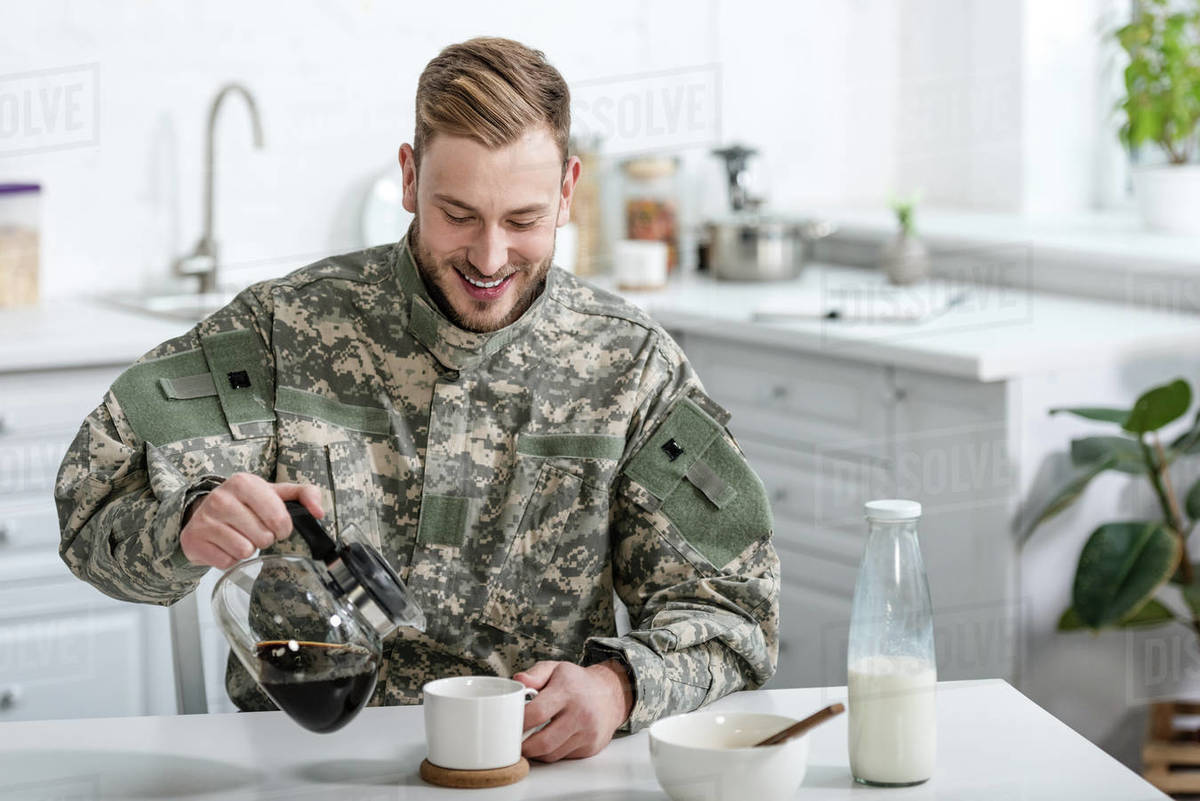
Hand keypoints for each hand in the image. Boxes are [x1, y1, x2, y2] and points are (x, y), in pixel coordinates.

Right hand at [180, 472, 324, 568]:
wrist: (205, 513)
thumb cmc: (246, 503)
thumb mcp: (276, 493)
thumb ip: (305, 494)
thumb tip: (319, 512)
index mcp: (244, 483)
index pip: (279, 517)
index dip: (283, 527)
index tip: (277, 525)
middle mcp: (221, 498)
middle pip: (263, 537)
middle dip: (264, 538)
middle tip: (255, 530)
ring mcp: (204, 519)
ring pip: (245, 551)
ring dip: (247, 549)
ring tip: (240, 536)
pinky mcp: (193, 540)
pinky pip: (227, 562)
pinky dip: (230, 558)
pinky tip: (225, 545)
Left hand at [515, 659, 633, 762]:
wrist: (611, 695)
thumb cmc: (578, 682)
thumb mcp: (556, 669)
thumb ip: (535, 674)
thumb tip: (518, 680)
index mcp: (568, 691)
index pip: (537, 713)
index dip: (519, 722)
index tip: (509, 722)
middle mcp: (581, 714)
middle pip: (543, 742)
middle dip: (523, 746)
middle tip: (514, 741)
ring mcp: (588, 733)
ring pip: (551, 754)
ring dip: (536, 751)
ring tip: (529, 740)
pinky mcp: (590, 748)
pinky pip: (563, 757)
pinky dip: (551, 752)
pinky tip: (549, 740)